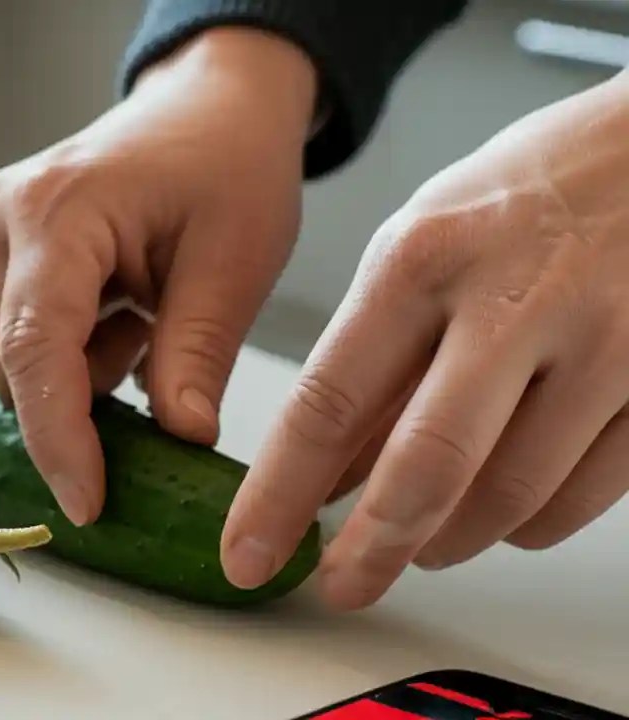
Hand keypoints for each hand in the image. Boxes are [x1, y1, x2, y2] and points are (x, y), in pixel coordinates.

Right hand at [0, 28, 318, 524]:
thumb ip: (197, 354)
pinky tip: (111, 308)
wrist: (200, 111)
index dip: (59, 438)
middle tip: (158, 345)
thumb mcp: (235, 261)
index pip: (36, 348)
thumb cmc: (225, 168)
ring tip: (139, 314)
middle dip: (85, 395)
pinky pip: (6, 343)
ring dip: (77, 372)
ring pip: (6, 364)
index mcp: (55, 213)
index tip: (89, 505)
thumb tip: (180, 442)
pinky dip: (63, 352)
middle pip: (14, 368)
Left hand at [222, 69, 628, 609]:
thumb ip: (373, 363)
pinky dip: (527, 523)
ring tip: (418, 542)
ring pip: (510, 498)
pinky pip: (583, 497)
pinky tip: (498, 511)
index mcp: (422, 260)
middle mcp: (512, 302)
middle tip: (339, 586)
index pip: (326, 402)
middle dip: (370, 549)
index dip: (278, 495)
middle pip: (425, 467)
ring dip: (448, 539)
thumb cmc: (523, 196)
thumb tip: (322, 477)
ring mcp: (604, 344)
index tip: (247, 552)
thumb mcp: (420, 248)